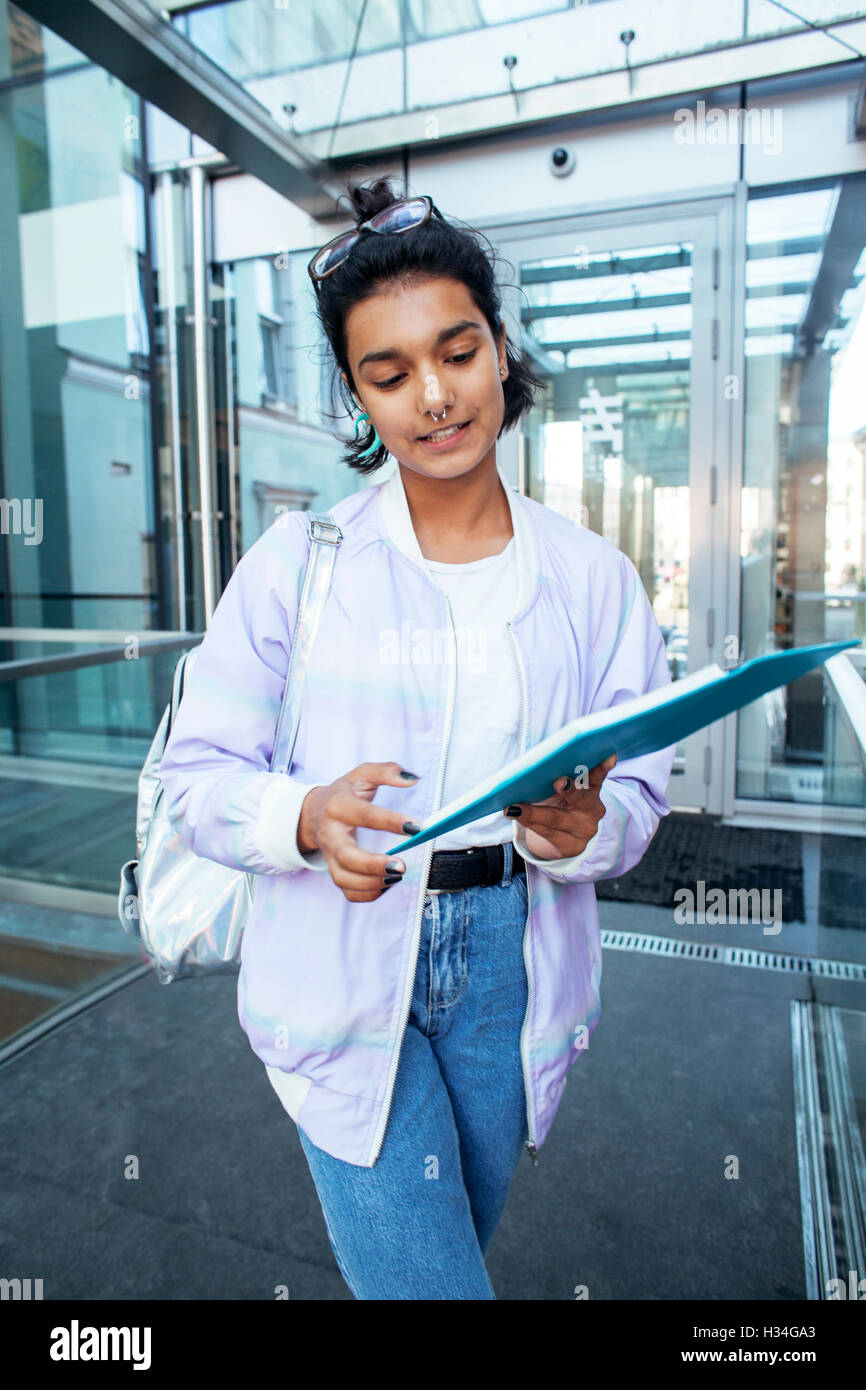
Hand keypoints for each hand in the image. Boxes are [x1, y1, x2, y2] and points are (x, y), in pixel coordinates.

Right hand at [297, 761, 421, 902]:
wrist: (314, 811)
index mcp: (338, 806)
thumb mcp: (362, 775)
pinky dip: (367, 894)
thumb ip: (386, 771)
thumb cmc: (344, 793)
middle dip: (373, 865)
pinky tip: (387, 884)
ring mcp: (330, 855)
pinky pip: (347, 891)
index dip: (390, 821)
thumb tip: (412, 779)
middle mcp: (331, 834)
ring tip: (396, 876)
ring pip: (343, 878)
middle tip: (401, 866)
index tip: (416, 827)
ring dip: (371, 883)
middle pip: (346, 856)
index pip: (364, 815)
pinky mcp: (335, 870)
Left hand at [505, 754, 616, 860]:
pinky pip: (547, 833)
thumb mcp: (567, 788)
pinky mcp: (571, 846)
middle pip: (580, 798)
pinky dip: (530, 823)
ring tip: (514, 806)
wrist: (562, 836)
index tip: (605, 756)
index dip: (601, 767)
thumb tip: (546, 761)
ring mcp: (584, 831)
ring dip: (534, 812)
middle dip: (569, 789)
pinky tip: (516, 815)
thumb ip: (566, 774)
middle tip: (557, 781)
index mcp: (594, 790)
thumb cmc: (560, 802)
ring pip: (556, 819)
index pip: (597, 776)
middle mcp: (593, 811)